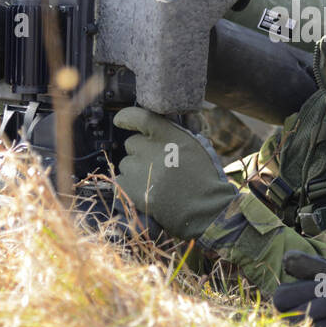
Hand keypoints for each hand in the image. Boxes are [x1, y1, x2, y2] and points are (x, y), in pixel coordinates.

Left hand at [112, 106, 235, 239]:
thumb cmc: (203, 177)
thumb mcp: (195, 145)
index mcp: (170, 135)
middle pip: (132, 143)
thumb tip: (156, 125)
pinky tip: (146, 192)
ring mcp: (140, 170)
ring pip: (126, 163)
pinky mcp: (131, 189)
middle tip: (156, 164)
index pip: (139, 117)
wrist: (205, 209)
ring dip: (135, 170)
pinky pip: (120, 181)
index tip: (120, 121)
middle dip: (140, 151)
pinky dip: (129, 186)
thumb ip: (174, 132)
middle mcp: (152, 149)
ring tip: (155, 182)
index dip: (126, 117)